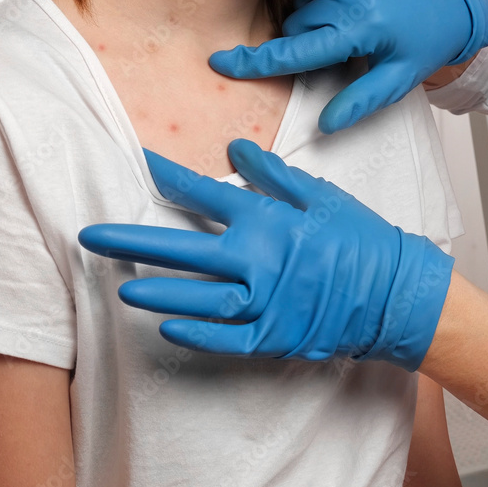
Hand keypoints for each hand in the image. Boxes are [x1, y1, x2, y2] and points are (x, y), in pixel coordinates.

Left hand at [77, 140, 454, 371]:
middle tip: (91, 236)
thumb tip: (235, 147)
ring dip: (158, 292)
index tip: (138, 162)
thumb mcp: (321, 196)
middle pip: (183, 249)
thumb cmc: (362, 239)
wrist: (396, 292)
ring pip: (197, 299)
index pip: (205, 194)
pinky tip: (166, 330)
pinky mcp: (274, 336)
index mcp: (268, 220)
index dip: (168, 176)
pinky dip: (196, 336)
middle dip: (132, 241)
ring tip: (122, 288)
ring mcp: (265, 302)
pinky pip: (226, 340)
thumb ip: (273, 173)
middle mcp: (259, 260)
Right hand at [209, 0, 487, 134]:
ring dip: (315, 15)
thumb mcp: (398, 79)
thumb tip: (326, 124)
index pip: (298, 49)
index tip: (221, 63)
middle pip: (297, 24)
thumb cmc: (423, 42)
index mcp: (362, 27)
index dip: (257, 61)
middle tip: (343, 45)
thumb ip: (361, 101)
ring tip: (350, 19)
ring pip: (303, 0)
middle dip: (307, 41)